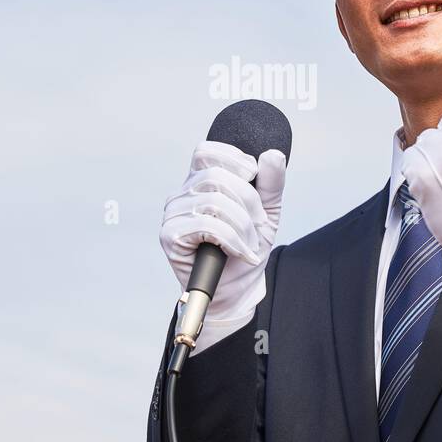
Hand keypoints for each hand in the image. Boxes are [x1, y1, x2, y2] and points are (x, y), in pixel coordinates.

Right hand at [159, 140, 286, 319]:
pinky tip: (240, 252)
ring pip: (214, 201)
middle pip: (217, 177)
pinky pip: (207, 224)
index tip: (253, 179)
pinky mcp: (170, 236)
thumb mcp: (266, 212)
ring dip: (243, 226)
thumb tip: (272, 154)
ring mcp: (173, 214)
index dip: (234, 159)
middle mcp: (182, 194)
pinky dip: (232, 239)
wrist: (238, 290)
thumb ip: (271, 183)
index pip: (207, 151)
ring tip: (249, 244)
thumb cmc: (246, 249)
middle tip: (258, 225)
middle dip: (248, 202)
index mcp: (199, 182)